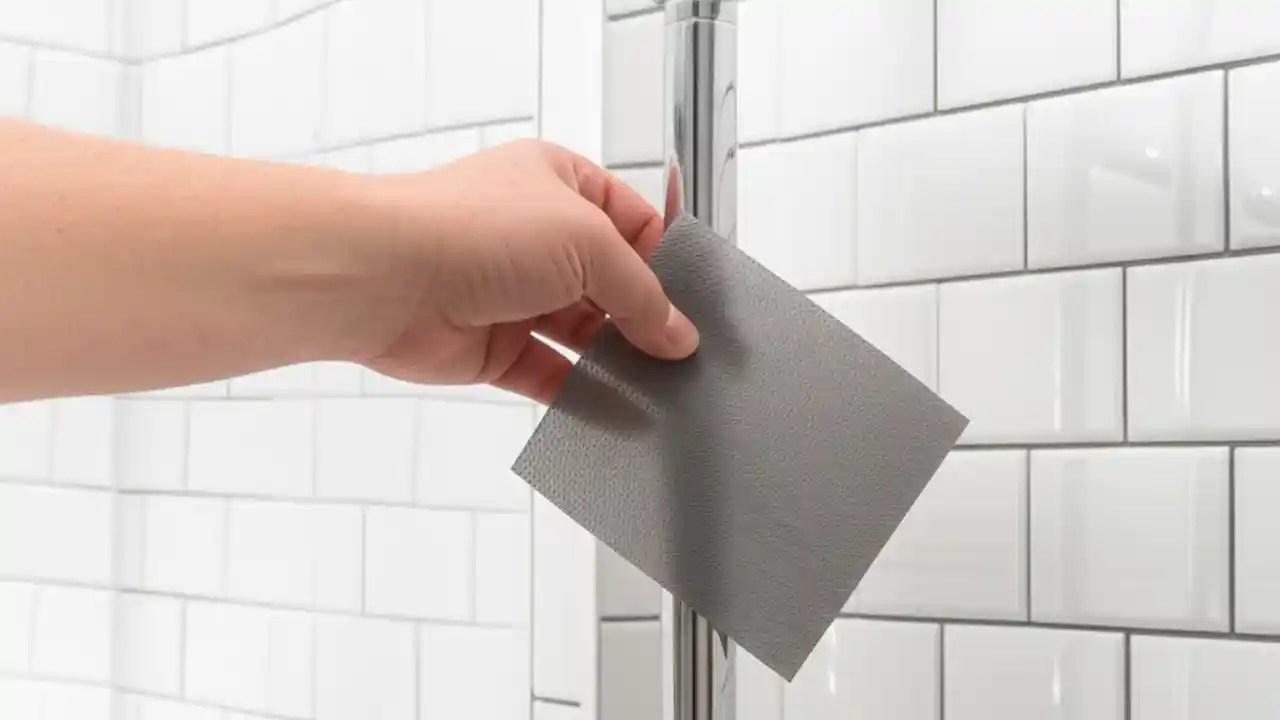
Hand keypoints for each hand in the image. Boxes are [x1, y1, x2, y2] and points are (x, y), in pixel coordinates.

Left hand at [355, 140, 699, 403]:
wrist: (380, 277)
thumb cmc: (469, 228)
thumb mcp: (586, 241)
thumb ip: (640, 293)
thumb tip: (678, 334)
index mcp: (559, 184)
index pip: (632, 222)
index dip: (666, 260)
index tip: (698, 302)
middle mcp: (535, 236)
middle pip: (610, 284)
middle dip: (645, 318)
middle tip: (687, 354)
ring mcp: (512, 294)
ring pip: (582, 335)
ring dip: (618, 361)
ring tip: (664, 389)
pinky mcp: (492, 348)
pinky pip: (550, 376)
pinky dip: (582, 394)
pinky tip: (619, 412)